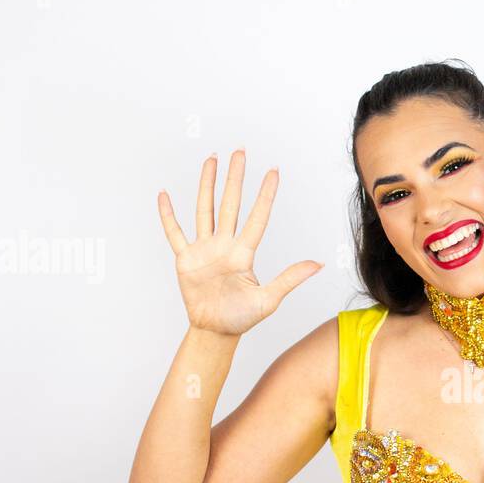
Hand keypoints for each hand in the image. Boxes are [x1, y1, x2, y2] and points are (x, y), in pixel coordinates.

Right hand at [157, 149, 322, 335]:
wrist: (216, 331)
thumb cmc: (242, 318)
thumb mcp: (269, 299)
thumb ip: (290, 278)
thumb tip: (318, 264)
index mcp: (244, 253)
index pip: (257, 217)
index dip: (265, 195)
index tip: (274, 171)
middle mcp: (224, 245)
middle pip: (230, 204)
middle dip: (235, 177)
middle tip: (240, 151)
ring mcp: (204, 250)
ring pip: (205, 209)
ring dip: (207, 184)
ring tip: (211, 159)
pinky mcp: (185, 259)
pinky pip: (175, 233)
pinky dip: (168, 216)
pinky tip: (164, 195)